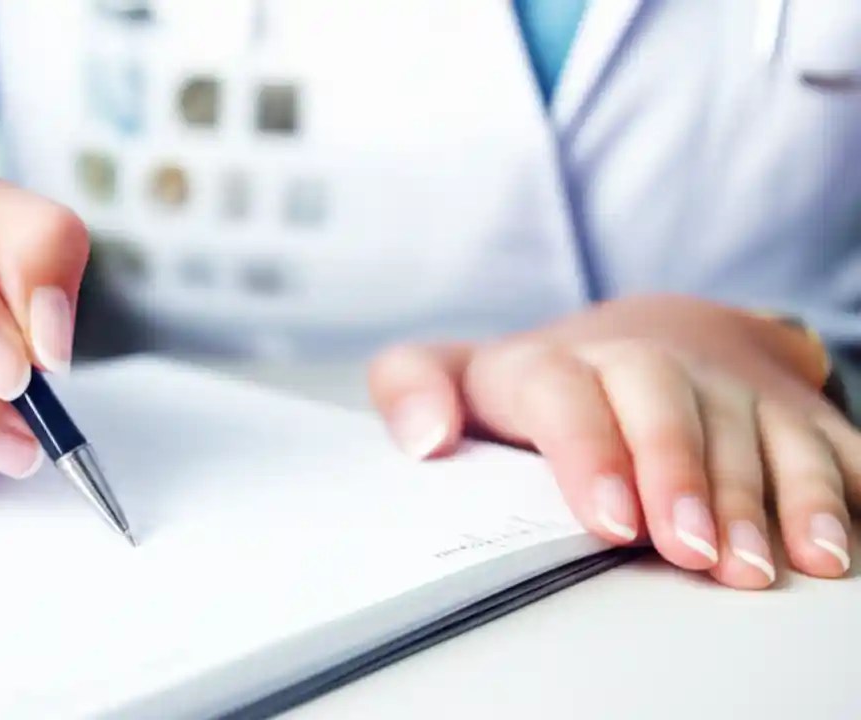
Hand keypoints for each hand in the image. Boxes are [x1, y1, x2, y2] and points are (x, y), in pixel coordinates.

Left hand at [370, 295, 858, 588]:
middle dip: (681, 477)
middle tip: (692, 553)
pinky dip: (834, 491)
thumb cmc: (540, 383)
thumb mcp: (461, 374)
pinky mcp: (788, 408)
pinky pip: (827, 443)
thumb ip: (411, 386)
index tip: (608, 521)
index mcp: (555, 362)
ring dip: (762, 497)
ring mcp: (725, 384)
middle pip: (664, 404)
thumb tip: (423, 437)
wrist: (645, 334)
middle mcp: (645, 363)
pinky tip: (832, 545)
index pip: (564, 392)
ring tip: (762, 566)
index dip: (589, 450)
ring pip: (749, 429)